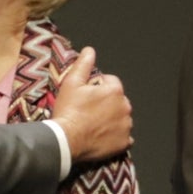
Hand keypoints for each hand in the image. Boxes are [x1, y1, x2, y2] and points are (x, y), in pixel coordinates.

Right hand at [49, 48, 133, 163]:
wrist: (66, 141)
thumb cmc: (68, 111)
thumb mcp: (71, 83)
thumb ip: (83, 64)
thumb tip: (90, 50)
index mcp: (115, 91)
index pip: (110, 82)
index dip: (97, 87)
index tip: (86, 96)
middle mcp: (125, 107)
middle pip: (117, 101)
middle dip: (106, 103)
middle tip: (88, 111)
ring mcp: (126, 126)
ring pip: (121, 118)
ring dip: (112, 119)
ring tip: (94, 125)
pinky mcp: (124, 143)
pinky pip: (124, 136)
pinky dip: (116, 136)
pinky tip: (102, 136)